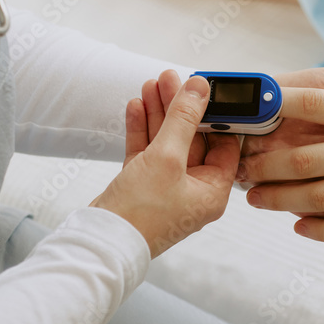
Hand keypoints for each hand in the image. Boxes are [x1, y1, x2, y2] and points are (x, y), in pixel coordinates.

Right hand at [90, 71, 239, 257]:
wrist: (98, 245)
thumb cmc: (140, 214)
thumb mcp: (167, 158)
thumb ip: (183, 119)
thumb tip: (199, 88)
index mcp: (213, 191)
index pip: (225, 143)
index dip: (215, 114)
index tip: (205, 89)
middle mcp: (193, 190)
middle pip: (192, 138)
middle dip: (180, 107)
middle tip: (170, 78)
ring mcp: (166, 188)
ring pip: (167, 142)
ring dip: (160, 113)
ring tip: (151, 84)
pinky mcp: (141, 187)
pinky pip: (147, 152)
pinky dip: (142, 130)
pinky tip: (137, 106)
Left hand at [236, 89, 323, 244]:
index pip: (316, 102)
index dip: (278, 102)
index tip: (252, 102)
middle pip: (304, 156)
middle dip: (266, 162)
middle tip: (242, 164)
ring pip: (318, 196)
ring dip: (281, 199)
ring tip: (257, 199)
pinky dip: (320, 229)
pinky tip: (300, 226)